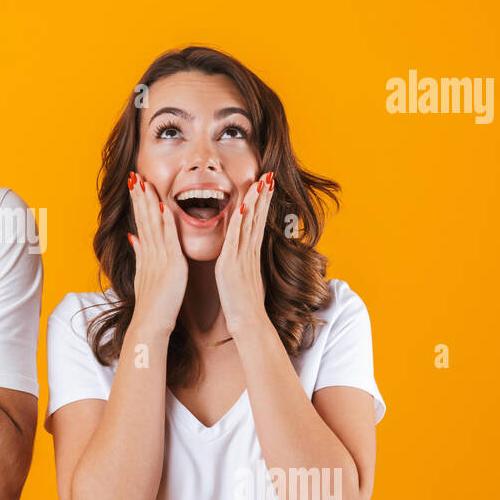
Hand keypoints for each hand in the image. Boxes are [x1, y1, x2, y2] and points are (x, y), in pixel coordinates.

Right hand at [127, 170, 186, 334]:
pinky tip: (162, 206)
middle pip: (143, 218)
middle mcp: (150, 252)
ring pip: (152, 224)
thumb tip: (133, 237)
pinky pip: (167, 238)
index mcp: (146, 253)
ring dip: (148, 202)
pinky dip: (165, 222)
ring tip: (143, 183)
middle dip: (138, 196)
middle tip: (134, 176)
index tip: (135, 185)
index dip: (137, 203)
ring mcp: (159, 257)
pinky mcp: (171, 264)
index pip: (141, 222)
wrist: (151, 323)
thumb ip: (139, 254)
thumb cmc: (152, 304)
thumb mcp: (143, 275)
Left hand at [217, 170, 273, 333]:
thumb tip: (242, 258)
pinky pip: (236, 239)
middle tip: (268, 176)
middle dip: (263, 196)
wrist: (249, 323)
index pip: (257, 222)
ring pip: (250, 223)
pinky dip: (240, 222)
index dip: (262, 204)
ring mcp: (241, 257)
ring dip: (255, 202)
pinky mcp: (231, 264)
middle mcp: (248, 252)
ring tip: (261, 182)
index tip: (265, 186)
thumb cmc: (245, 305)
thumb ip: (242, 265)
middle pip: (257, 218)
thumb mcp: (243, 279)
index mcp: (249, 255)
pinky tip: (243, 206)